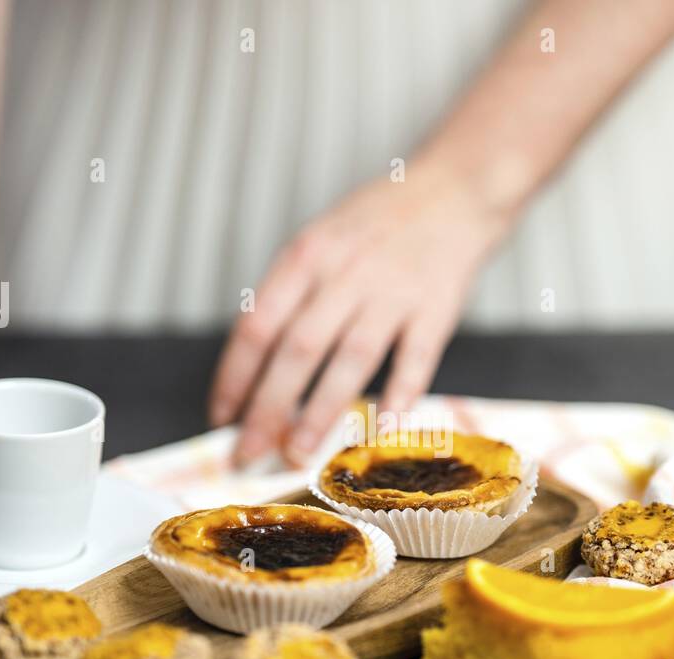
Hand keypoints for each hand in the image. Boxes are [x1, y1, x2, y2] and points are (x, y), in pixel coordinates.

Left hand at [208, 160, 508, 465]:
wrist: (453, 190)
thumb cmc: (378, 222)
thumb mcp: (320, 240)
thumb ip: (290, 294)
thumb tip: (255, 364)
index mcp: (307, 257)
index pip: (258, 325)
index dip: (234, 376)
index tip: (221, 416)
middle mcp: (346, 274)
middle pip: (297, 350)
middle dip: (267, 409)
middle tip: (248, 452)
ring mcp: (393, 292)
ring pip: (350, 360)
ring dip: (320, 413)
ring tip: (297, 453)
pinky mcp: (436, 308)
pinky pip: (416, 359)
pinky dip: (399, 396)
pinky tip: (382, 430)